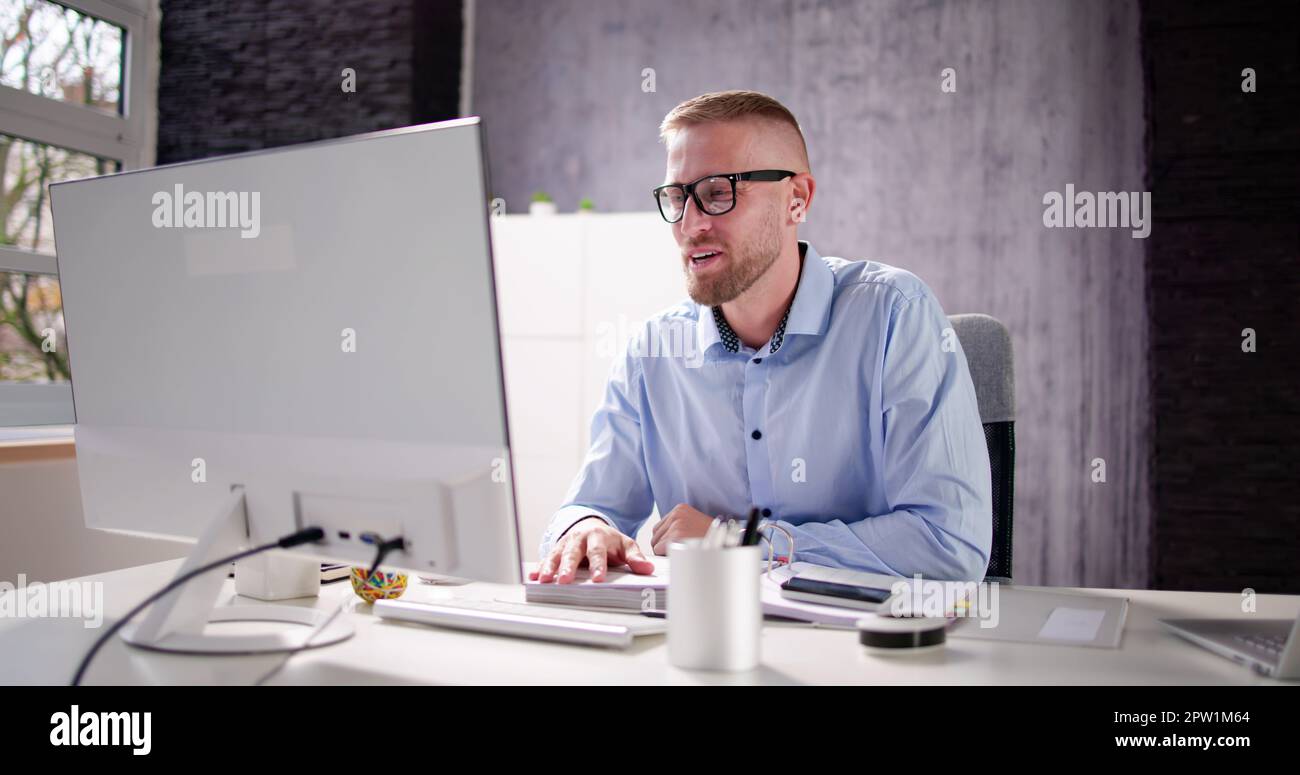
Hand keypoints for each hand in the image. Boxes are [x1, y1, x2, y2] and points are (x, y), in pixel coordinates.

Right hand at [530, 516, 654, 583]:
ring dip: (550, 567)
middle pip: (573, 553)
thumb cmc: (609, 541)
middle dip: (568, 567)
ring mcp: (566, 544)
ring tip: (545, 581)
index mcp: (598, 537)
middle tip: (564, 581)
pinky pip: (546, 558)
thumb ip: (635, 557)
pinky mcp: (556, 550)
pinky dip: (539, 567)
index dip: (598, 566)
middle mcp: (580, 539)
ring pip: (556, 555)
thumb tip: (647, 569)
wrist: (592, 527)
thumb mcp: (625, 545)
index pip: (598, 552)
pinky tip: (533, 576)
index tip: (598, 580)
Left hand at [650, 503, 714, 554]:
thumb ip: (678, 526)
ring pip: (655, 543)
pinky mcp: (675, 537)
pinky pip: (658, 550)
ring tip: (680, 552)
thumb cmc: (710, 538)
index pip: (660, 525)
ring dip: (664, 551)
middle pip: (655, 534)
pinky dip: (666, 555)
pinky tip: (680, 555)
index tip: (674, 545)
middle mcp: (676, 514)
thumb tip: (660, 540)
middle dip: (662, 545)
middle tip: (677, 551)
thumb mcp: (693, 524)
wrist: (726, 543)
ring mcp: (676, 525)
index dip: (664, 538)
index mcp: (680, 509)